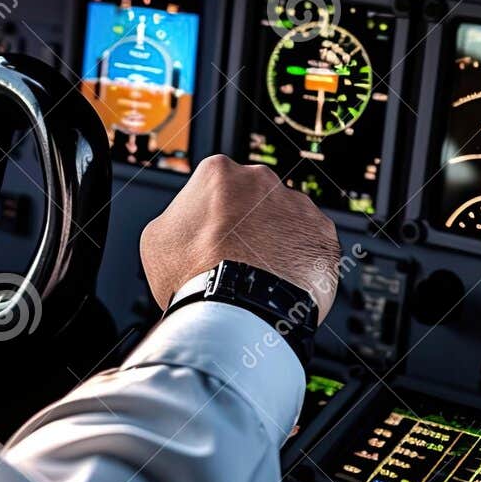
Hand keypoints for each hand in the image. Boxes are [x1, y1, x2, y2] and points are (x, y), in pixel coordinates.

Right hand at [140, 156, 341, 321]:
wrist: (238, 309)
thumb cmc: (194, 274)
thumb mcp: (156, 239)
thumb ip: (176, 219)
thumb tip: (184, 223)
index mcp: (219, 172)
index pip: (215, 186)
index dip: (210, 215)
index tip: (209, 236)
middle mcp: (262, 180)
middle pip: (253, 199)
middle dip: (246, 223)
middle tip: (233, 256)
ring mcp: (297, 206)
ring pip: (285, 220)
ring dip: (275, 240)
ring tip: (259, 274)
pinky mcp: (323, 234)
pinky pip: (311, 244)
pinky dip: (299, 260)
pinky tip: (281, 281)